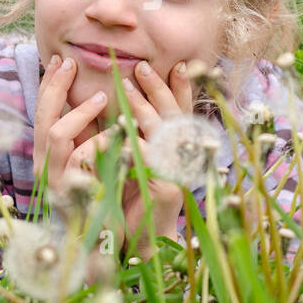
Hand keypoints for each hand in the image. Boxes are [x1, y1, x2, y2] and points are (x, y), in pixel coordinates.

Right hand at [32, 54, 114, 221]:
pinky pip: (82, 160)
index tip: (59, 59)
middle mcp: (45, 167)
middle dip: (55, 88)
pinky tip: (120, 134)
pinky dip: (100, 143)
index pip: (42, 113)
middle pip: (42, 118)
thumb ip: (90, 132)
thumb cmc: (105, 195)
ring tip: (102, 97)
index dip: (49, 86)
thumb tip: (99, 93)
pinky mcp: (71, 195)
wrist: (109, 241)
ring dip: (79, 113)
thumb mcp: (95, 156)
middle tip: (71, 63)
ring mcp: (55, 181)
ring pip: (56, 135)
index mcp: (49, 155)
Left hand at [114, 59, 193, 259]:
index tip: (178, 64)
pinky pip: (147, 158)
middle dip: (158, 89)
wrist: (142, 238)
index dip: (181, 88)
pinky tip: (120, 129)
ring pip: (161, 131)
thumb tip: (122, 98)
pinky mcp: (168, 186)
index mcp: (176, 146)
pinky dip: (132, 142)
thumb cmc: (135, 194)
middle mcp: (182, 156)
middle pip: (174, 114)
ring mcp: (178, 171)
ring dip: (143, 108)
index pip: (181, 110)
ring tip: (126, 87)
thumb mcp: (135, 157)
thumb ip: (134, 131)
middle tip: (141, 67)